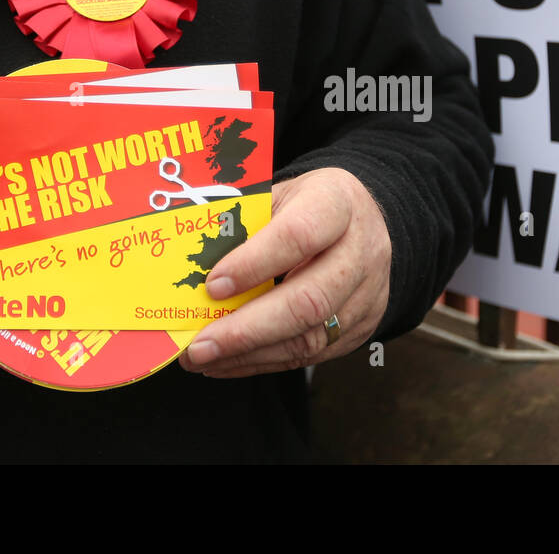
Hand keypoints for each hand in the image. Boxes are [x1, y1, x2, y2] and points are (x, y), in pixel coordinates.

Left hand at [178, 168, 390, 377]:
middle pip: (309, 300)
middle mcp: (361, 250)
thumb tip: (192, 266)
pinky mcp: (361, 327)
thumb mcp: (278, 196)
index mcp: (337, 203)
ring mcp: (367, 293)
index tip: (212, 286)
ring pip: (311, 337)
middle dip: (247, 329)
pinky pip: (311, 355)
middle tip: (199, 345)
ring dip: (250, 354)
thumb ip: (244, 225)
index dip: (254, 264)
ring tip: (204, 358)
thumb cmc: (307, 206)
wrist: (362, 221)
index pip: (299, 236)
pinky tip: (230, 361)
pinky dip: (264, 361)